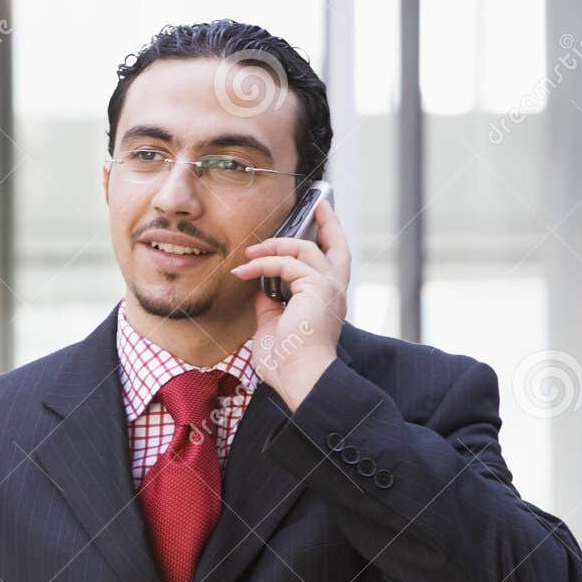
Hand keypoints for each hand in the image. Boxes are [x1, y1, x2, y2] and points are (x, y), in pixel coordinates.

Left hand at [229, 199, 349, 410]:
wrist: (298, 376)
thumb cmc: (285, 362)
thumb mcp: (272, 326)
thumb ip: (270, 303)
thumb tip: (261, 287)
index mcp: (326, 302)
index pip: (329, 265)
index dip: (321, 244)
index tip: (309, 228)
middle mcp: (335, 292)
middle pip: (337, 246)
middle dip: (328, 223)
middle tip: (318, 205)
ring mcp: (330, 288)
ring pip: (306, 249)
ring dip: (274, 246)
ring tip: (248, 254)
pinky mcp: (318, 287)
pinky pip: (287, 263)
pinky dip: (264, 264)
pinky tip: (244, 271)